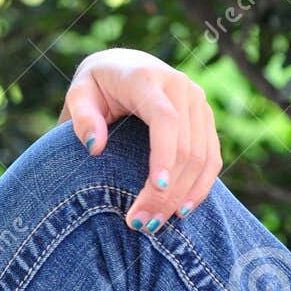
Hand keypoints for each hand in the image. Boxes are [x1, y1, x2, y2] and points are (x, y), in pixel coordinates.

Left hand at [57, 48, 222, 231]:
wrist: (123, 66)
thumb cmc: (96, 86)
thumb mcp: (79, 93)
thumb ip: (82, 117)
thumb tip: (95, 147)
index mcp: (147, 79)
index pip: (165, 120)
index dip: (165, 155)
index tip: (156, 189)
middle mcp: (180, 88)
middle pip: (186, 146)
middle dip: (167, 190)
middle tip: (141, 224)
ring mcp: (198, 103)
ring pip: (203, 156)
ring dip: (183, 195)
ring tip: (156, 224)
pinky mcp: (205, 119)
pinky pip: (211, 158)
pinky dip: (200, 187)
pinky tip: (182, 210)